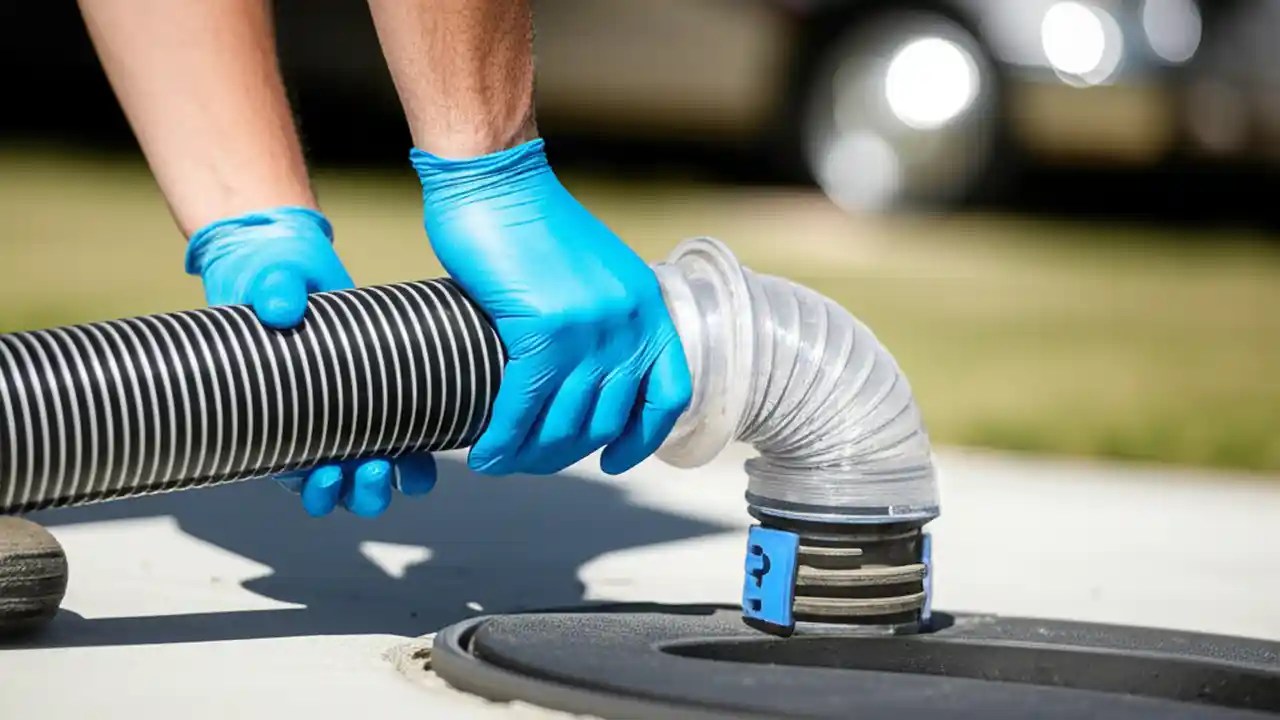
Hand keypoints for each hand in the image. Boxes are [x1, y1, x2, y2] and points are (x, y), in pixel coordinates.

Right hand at [185, 206, 436, 515]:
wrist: (292, 261)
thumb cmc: (265, 281)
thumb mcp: (265, 280)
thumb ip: (272, 291)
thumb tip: (280, 308)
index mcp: (276, 415)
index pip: (292, 472)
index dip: (311, 486)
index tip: (327, 472)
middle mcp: (316, 423)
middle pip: (338, 486)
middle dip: (358, 491)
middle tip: (373, 469)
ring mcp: (353, 413)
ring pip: (371, 473)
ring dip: (388, 483)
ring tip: (397, 467)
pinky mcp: (386, 394)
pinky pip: (406, 437)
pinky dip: (418, 452)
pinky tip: (433, 446)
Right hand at [412, 139, 692, 475]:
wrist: (494, 178)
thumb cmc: (528, 222)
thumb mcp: (590, 274)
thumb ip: (599, 320)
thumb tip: (578, 377)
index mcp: (646, 307)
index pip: (667, 394)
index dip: (643, 437)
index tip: (615, 459)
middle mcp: (628, 321)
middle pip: (608, 418)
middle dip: (567, 452)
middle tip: (532, 462)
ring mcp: (590, 327)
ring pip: (566, 420)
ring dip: (531, 455)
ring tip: (502, 463)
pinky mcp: (544, 328)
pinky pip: (524, 405)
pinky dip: (503, 438)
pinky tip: (484, 454)